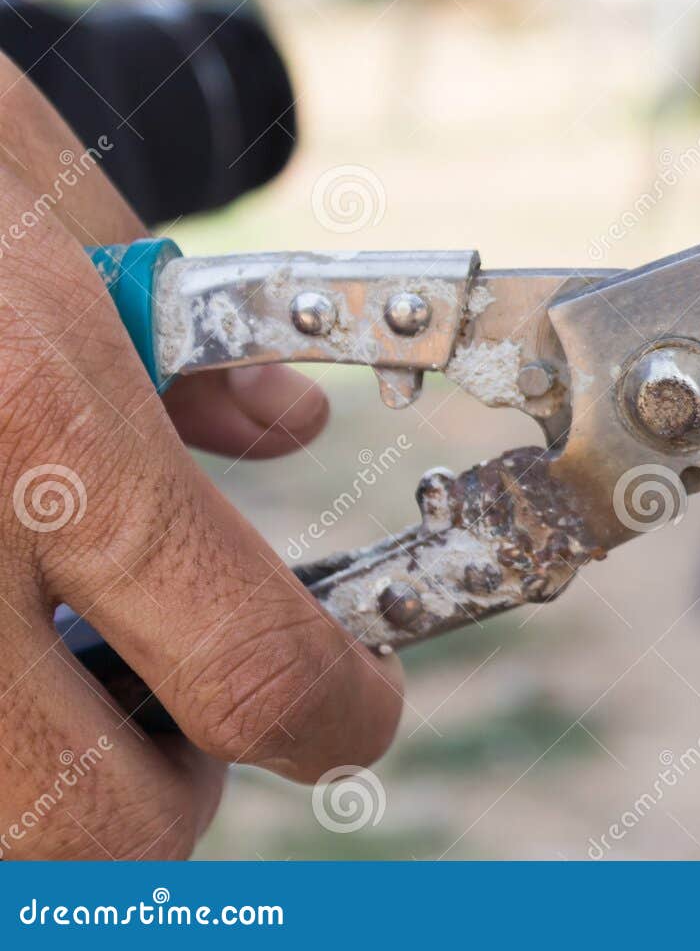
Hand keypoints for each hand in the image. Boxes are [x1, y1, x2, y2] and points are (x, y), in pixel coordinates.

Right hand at [0, 55, 401, 858]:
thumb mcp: (27, 182)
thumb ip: (173, 333)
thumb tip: (282, 420)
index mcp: (36, 429)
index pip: (249, 666)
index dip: (336, 713)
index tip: (354, 707)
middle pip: (93, 831)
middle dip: (164, 797)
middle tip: (170, 713)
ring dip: (32, 795)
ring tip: (33, 680)